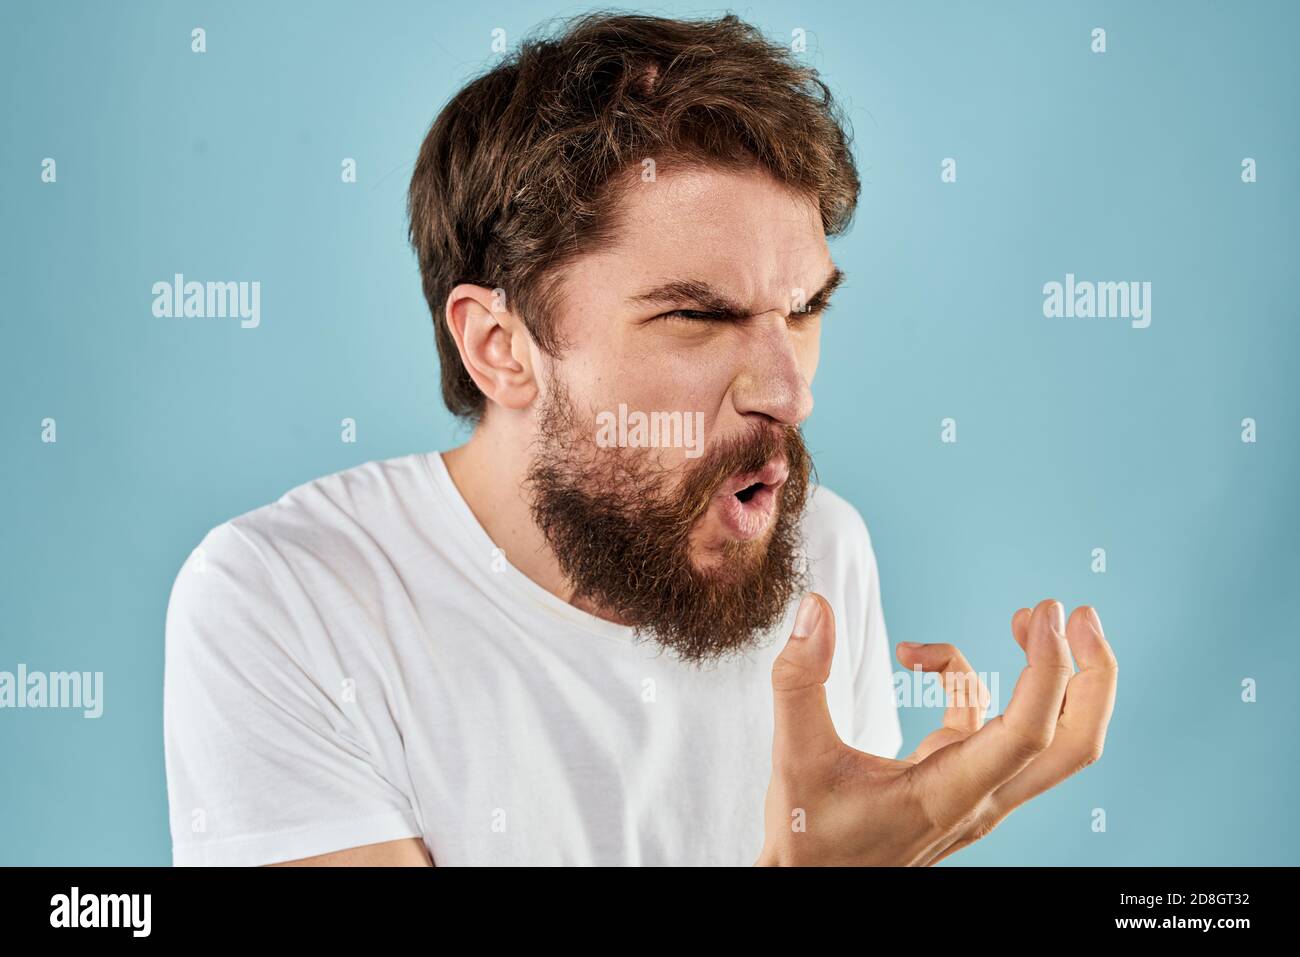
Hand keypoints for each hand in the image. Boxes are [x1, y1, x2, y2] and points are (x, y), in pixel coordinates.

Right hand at [755, 594, 1117, 864]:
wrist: (810, 884)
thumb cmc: (807, 835)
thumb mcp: (794, 755)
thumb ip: (800, 680)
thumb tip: (815, 609)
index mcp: (949, 794)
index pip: (1027, 734)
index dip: (1047, 669)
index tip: (1043, 613)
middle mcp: (978, 796)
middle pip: (1074, 745)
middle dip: (1092, 675)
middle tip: (1076, 614)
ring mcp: (974, 790)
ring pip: (1048, 738)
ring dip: (1053, 676)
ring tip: (1028, 618)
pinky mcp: (956, 780)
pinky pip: (984, 722)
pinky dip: (962, 679)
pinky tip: (918, 656)